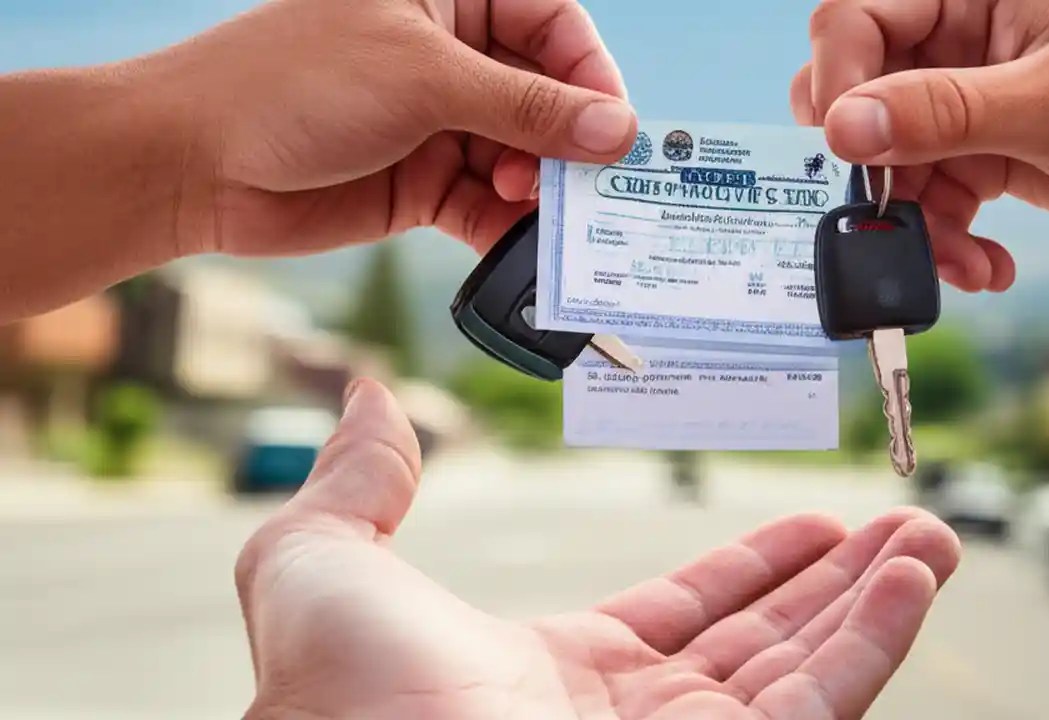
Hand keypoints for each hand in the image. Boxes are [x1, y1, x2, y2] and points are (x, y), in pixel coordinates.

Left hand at [156, 0, 635, 256]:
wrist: (195, 163)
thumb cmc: (292, 83)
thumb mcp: (424, 79)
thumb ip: (526, 106)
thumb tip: (616, 128)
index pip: (552, 23)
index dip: (590, 73)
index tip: (615, 127)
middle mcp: (449, 55)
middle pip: (545, 96)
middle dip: (568, 142)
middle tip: (589, 186)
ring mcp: (437, 120)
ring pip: (521, 156)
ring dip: (540, 190)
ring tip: (544, 216)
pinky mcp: (422, 181)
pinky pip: (486, 204)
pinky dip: (507, 226)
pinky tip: (521, 245)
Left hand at [236, 379, 960, 718]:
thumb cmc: (336, 698)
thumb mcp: (322, 568)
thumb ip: (355, 485)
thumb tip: (363, 399)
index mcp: (559, 677)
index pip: (687, 615)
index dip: (753, 566)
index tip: (812, 524)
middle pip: (765, 642)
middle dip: (836, 579)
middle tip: (895, 523)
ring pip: (809, 670)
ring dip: (876, 600)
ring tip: (931, 536)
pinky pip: (825, 706)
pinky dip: (877, 641)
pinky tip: (912, 578)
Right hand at [798, 0, 1048, 292]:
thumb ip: (941, 112)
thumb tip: (843, 126)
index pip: (858, 19)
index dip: (839, 80)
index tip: (845, 144)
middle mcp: (960, 41)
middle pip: (860, 95)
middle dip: (872, 163)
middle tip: (890, 204)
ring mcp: (967, 102)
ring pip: (890, 163)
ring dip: (915, 222)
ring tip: (959, 259)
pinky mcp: (982, 154)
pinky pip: (930, 200)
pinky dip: (946, 240)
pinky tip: (983, 263)